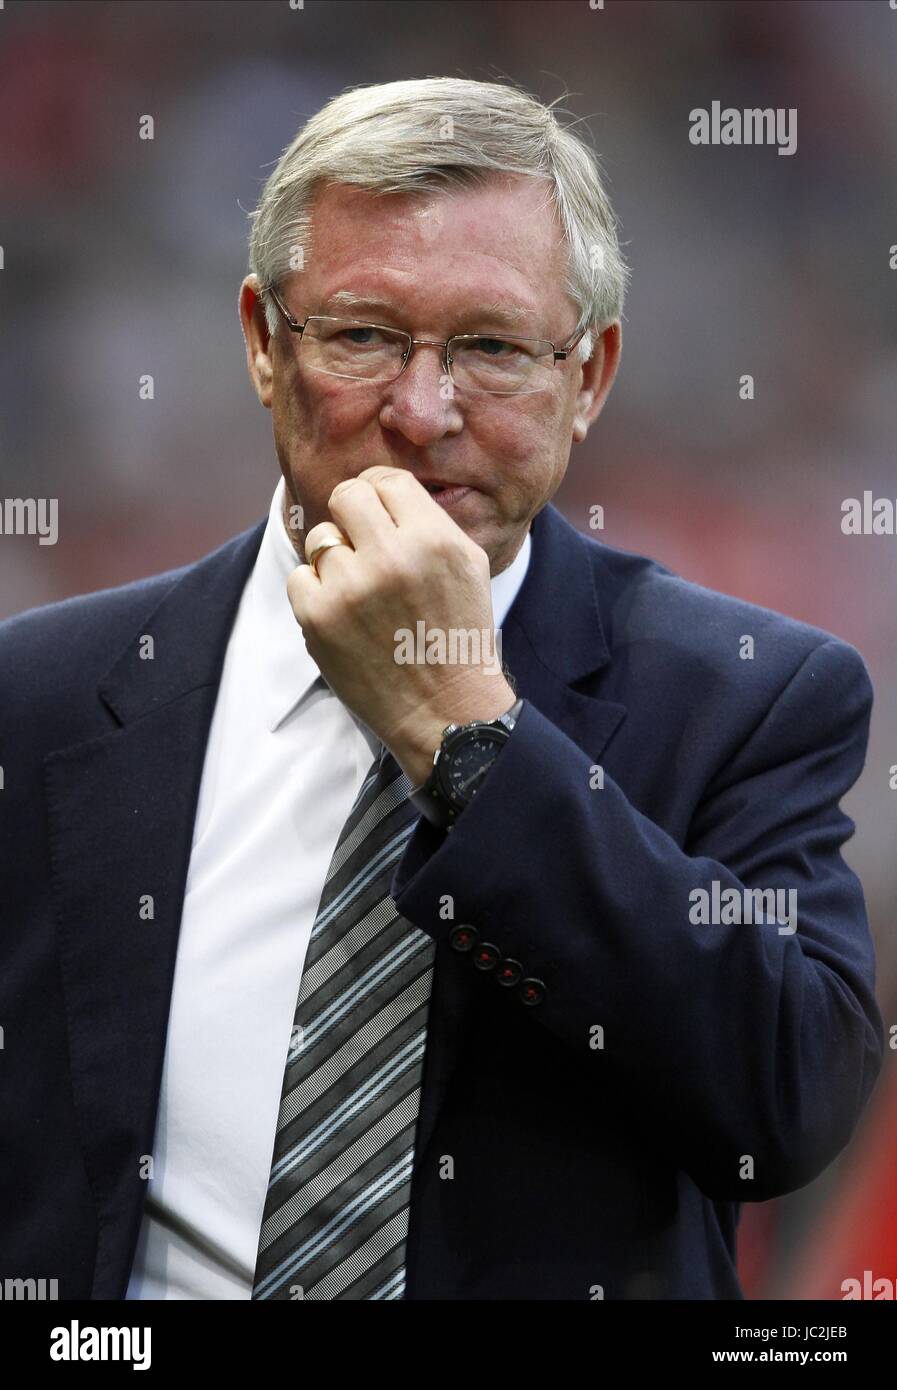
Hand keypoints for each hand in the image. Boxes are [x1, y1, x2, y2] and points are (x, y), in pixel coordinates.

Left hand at [286, 466, 515, 784]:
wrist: (445, 711)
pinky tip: (345, 615)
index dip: (381, 497)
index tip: (380, 518)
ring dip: (338, 561)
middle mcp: (391, 556)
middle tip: (364, 546)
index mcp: (433, 539)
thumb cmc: (457, 636)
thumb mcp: (468, 565)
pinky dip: (317, 594)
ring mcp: (350, 587)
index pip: (386, 481)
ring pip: (321, 540)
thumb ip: (428, 520)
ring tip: (363, 595)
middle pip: (346, 495)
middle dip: (353, 516)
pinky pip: (299, 577)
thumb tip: (379, 490)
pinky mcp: (318, 618)